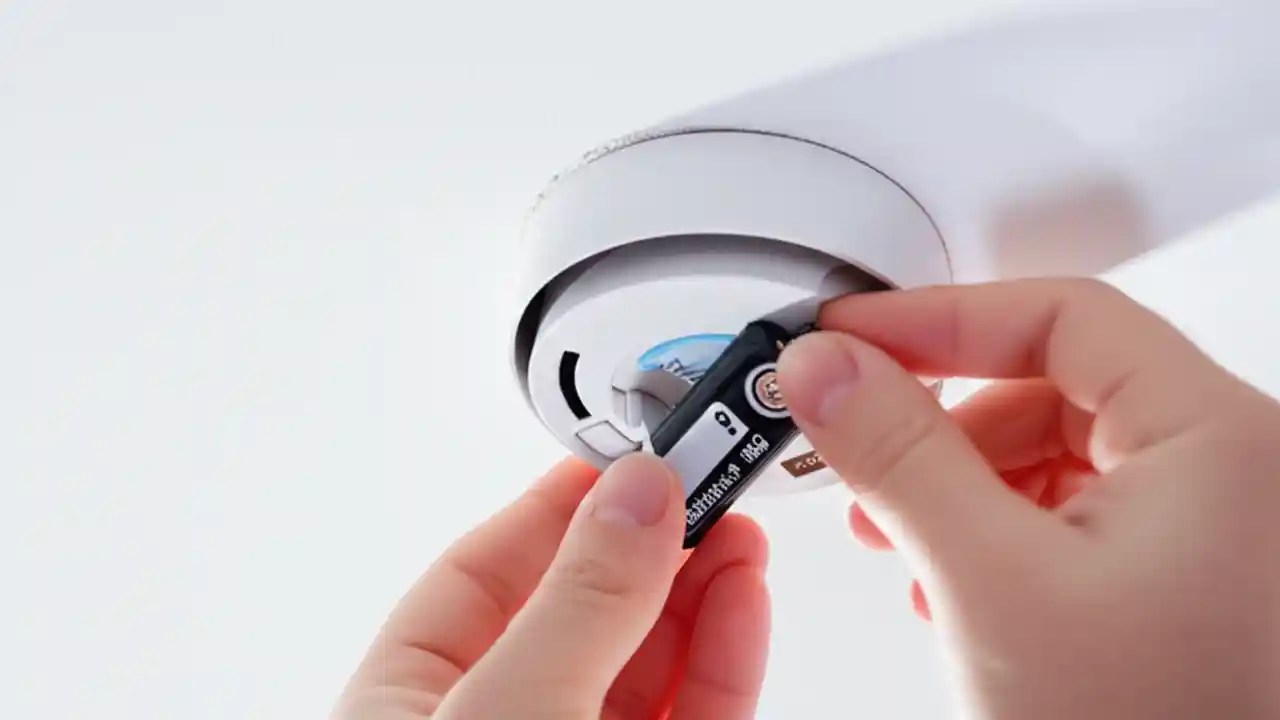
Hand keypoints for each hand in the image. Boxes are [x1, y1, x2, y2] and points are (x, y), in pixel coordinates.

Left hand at [333, 454, 769, 719]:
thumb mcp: (509, 712)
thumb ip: (576, 606)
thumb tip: (634, 497)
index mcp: (408, 706)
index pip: (477, 577)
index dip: (553, 508)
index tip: (623, 457)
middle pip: (574, 614)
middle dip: (644, 543)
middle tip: (701, 479)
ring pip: (641, 664)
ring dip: (698, 593)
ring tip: (738, 531)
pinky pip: (691, 711)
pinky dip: (724, 655)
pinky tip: (742, 600)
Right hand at [778, 279, 1279, 719]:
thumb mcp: (990, 583)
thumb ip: (898, 456)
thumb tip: (823, 368)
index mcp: (1219, 443)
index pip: (1059, 317)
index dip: (938, 317)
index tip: (845, 335)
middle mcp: (1226, 472)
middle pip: (1050, 381)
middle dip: (938, 416)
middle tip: (851, 432)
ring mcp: (1203, 527)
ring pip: (1049, 449)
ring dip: (953, 479)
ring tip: (892, 528)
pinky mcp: (1169, 576)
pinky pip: (1063, 508)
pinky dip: (989, 525)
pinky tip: (943, 574)